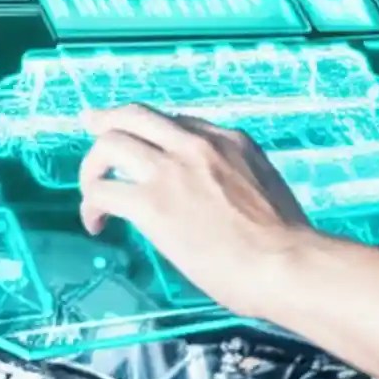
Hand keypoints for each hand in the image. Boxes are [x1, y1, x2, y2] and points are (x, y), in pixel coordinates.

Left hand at [77, 104, 311, 316]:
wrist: (286, 263)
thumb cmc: (287, 243)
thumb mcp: (266, 188)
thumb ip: (238, 180)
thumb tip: (222, 198)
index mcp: (229, 141)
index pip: (177, 123)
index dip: (153, 135)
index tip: (144, 148)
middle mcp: (196, 145)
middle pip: (135, 116)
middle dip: (108, 121)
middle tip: (92, 127)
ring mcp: (171, 171)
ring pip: (109, 145)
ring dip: (93, 168)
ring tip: (92, 192)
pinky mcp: (152, 204)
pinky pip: (103, 191)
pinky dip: (91, 206)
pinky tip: (97, 224)